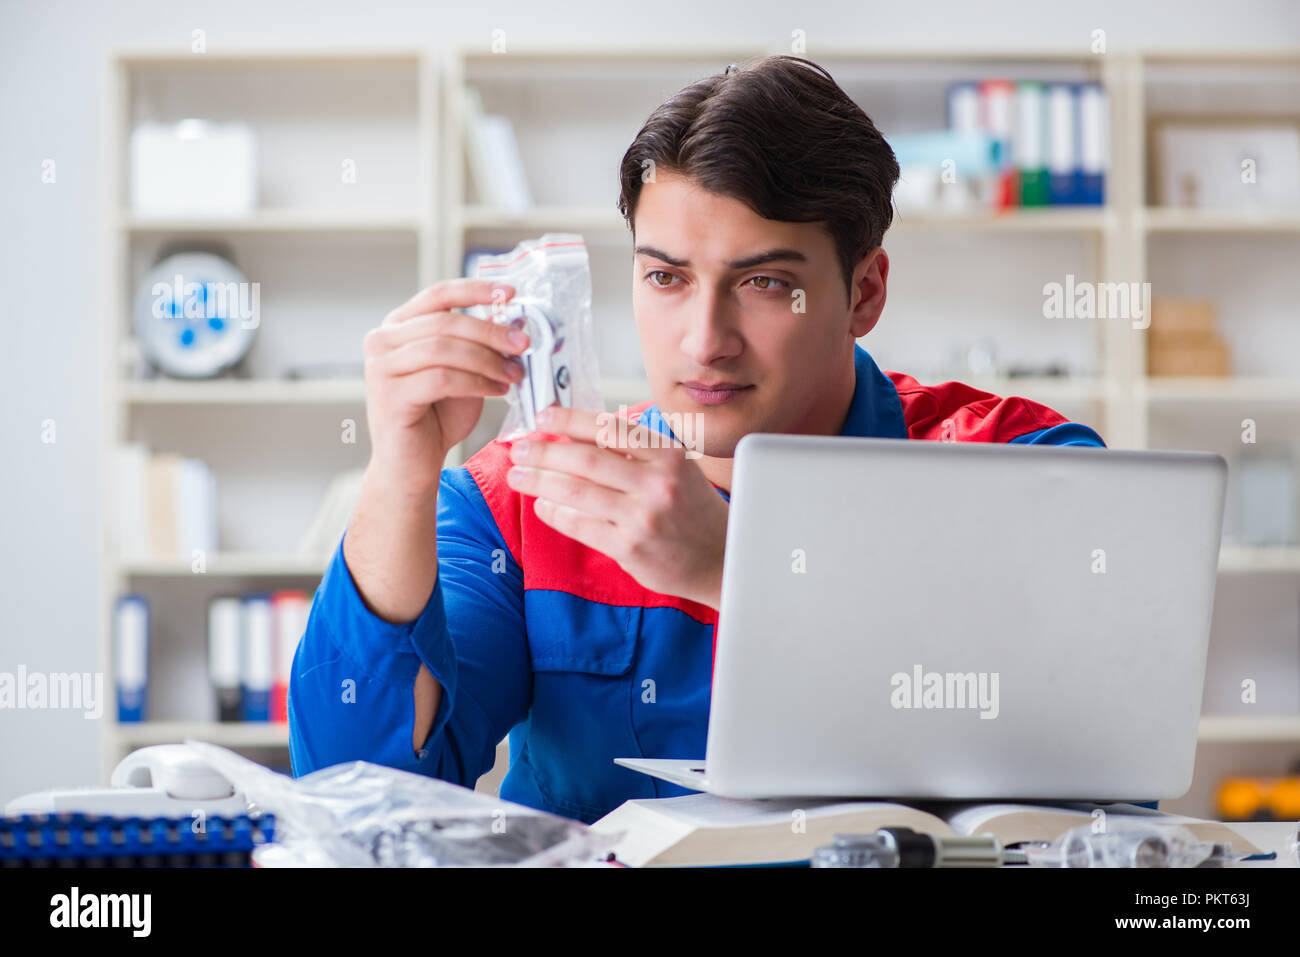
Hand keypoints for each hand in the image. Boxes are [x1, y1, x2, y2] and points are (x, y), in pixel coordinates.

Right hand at [361, 278, 530, 493]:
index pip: (438, 294)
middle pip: (446, 322)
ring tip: (514, 374)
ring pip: (444, 349)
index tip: (510, 293)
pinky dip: (477, 382)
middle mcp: (382, 341)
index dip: (476, 289)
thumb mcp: (465, 372)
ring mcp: (381, 368)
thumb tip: (514, 321)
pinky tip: (498, 391)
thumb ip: (479, 346)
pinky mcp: (389, 396)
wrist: (413, 464)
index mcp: (398, 326)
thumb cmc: (438, 417)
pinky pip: (442, 379)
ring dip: (487, 360)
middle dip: (491, 331)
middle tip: (523, 343)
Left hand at [504, 406, 727, 609]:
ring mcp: (642, 517)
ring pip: (576, 492)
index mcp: (668, 455)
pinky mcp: (630, 548)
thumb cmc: (693, 510)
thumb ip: (635, 452)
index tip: (543, 415)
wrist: (720, 558)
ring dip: (540, 481)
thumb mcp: (675, 469)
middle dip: (544, 451)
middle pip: (585, 459)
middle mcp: (656, 483)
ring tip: (518, 475)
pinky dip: (555, 513)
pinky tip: (542, 506)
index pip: (609, 428)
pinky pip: (580, 525)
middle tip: (519, 447)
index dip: (570, 419)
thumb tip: (576, 435)